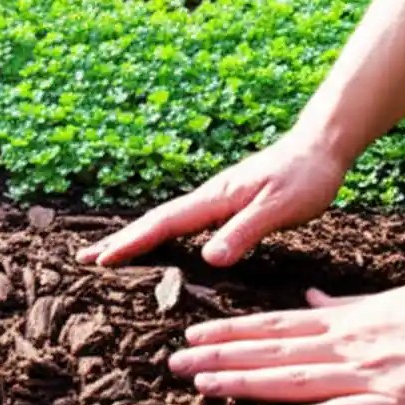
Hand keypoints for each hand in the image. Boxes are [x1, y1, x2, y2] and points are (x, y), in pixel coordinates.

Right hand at [78, 130, 348, 266]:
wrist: (321, 145)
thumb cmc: (305, 177)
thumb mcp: (280, 209)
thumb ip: (245, 232)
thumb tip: (210, 259)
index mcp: (215, 199)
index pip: (164, 224)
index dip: (133, 243)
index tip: (102, 259)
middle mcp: (208, 197)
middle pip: (154, 221)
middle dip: (119, 240)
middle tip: (83, 258)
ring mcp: (215, 198)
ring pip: (165, 220)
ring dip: (135, 237)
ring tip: (109, 253)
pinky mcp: (226, 201)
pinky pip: (182, 221)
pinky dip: (159, 232)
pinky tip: (159, 241)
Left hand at [167, 284, 404, 404]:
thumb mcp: (389, 302)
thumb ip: (346, 306)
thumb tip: (312, 298)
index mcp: (346, 322)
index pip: (276, 326)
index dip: (233, 332)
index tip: (197, 334)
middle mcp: (346, 345)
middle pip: (271, 350)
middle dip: (221, 355)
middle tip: (177, 360)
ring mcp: (365, 375)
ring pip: (290, 378)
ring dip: (242, 380)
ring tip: (201, 382)